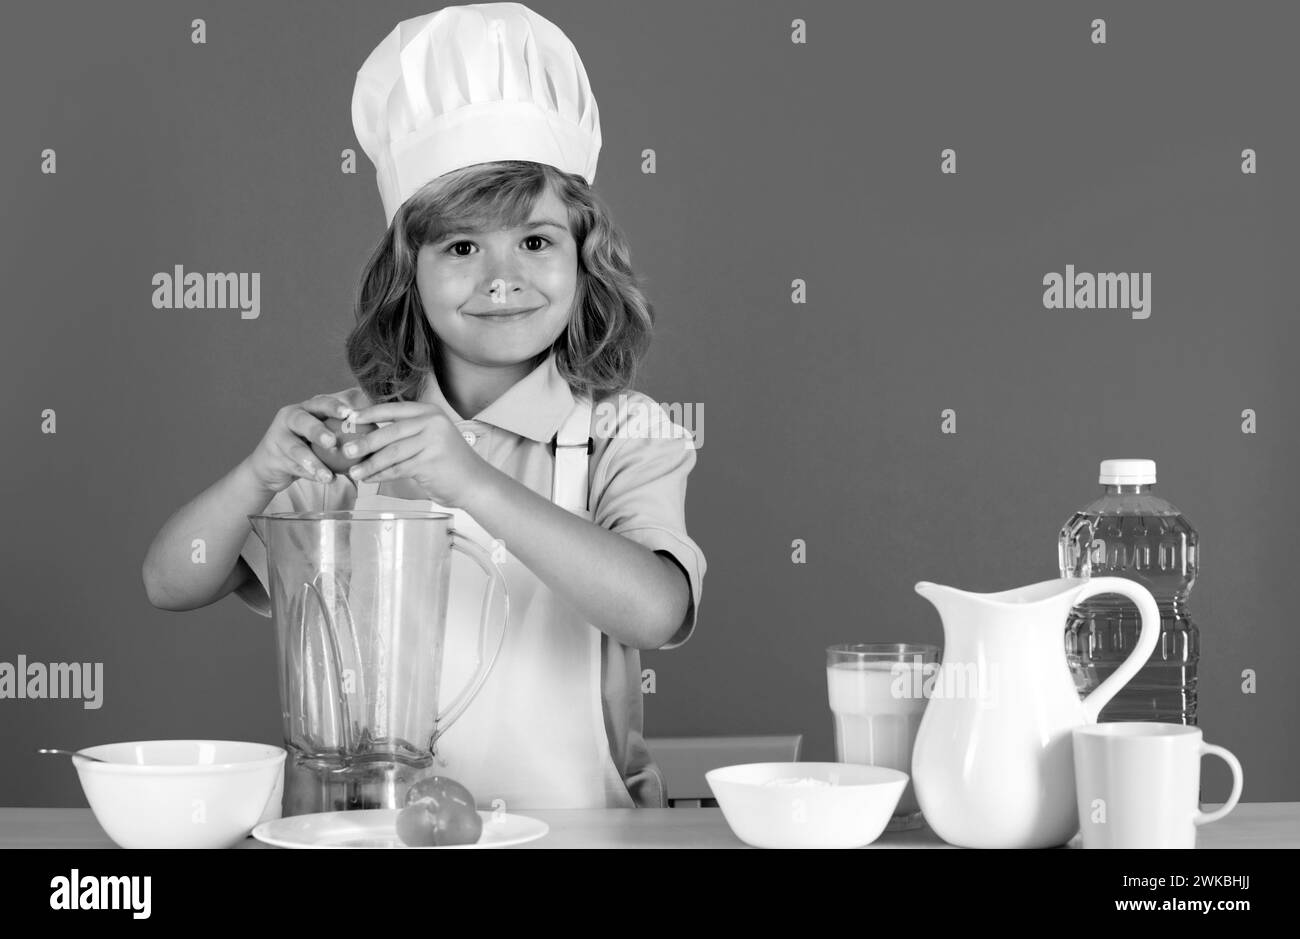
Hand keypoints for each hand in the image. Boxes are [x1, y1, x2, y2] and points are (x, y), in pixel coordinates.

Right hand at [243, 394, 355, 491]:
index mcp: (307, 408)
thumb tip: (378, 434)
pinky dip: (310, 474)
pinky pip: (293, 466)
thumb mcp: (323, 434)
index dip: (334, 407)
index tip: (350, 414)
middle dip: (318, 430)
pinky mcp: (271, 457)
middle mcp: (290, 417)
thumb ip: (343, 431)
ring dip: (313, 462)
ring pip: (295, 448)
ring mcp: (278, 436)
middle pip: (302, 420)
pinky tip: (324, 480)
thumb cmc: (307, 445)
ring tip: (327, 474)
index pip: (321, 403)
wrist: (272, 464)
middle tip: (332, 442)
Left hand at [341, 401, 488, 507]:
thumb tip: (368, 436)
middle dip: (365, 441)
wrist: (475, 483)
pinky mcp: (431, 461)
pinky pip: (399, 468)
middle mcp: (432, 422)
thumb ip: (407, 433)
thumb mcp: (430, 439)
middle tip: (346, 450)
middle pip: (391, 431)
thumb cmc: (449, 463)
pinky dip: (381, 475)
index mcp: (430, 412)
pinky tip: (370, 480)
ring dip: (370, 463)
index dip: (369, 413)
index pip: (393, 409)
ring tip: (354, 472)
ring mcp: (433, 441)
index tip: (350, 420)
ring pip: (392, 452)